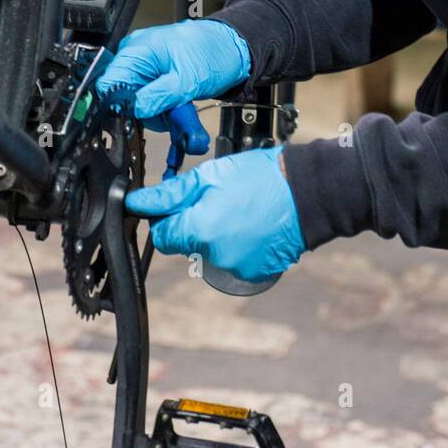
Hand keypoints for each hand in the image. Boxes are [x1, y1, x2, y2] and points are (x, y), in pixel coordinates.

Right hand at [95, 18, 249, 129]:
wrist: (233, 49)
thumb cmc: (214, 53)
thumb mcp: (187, 80)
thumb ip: (159, 96)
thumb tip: (136, 109)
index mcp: (137, 49)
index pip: (109, 82)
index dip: (119, 103)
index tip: (138, 115)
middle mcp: (136, 55)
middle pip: (121, 94)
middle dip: (143, 110)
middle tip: (167, 114)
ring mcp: (144, 64)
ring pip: (135, 99)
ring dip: (155, 111)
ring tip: (177, 108)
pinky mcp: (154, 74)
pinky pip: (147, 95)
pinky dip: (160, 105)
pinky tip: (176, 105)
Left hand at [125, 146, 305, 281]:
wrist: (309, 191)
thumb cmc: (261, 177)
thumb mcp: (211, 174)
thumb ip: (171, 193)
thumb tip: (138, 202)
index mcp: (199, 229)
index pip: (162, 236)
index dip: (167, 219)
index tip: (182, 205)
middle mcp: (214, 254)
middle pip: (188, 244)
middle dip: (196, 224)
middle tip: (219, 200)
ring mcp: (236, 266)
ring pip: (211, 252)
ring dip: (218, 235)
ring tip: (241, 210)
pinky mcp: (255, 273)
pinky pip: (235, 260)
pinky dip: (239, 246)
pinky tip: (254, 225)